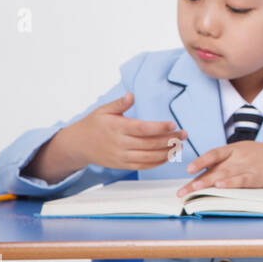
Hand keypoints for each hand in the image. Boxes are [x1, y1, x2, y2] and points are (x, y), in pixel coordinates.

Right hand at [64, 91, 185, 170]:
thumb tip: (131, 95)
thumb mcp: (103, 110)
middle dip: (170, 139)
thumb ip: (119, 104)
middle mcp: (119, 144)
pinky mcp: (122, 165)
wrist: (79, 145)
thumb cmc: (94, 124)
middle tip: (184, 134)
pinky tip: (169, 155)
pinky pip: (144, 166)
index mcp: (116, 128)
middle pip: (149, 144)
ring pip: (149, 157)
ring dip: (167, 152)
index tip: (173, 124)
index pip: (142, 129)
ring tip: (181, 145)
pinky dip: (158, 162)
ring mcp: (121, 156)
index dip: (159, 127)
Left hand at [178, 141, 262, 195]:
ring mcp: (248, 166)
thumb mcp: (244, 151)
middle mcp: (239, 156)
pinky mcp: (257, 176)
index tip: (188, 170)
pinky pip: (241, 180)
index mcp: (234, 149)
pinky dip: (230, 183)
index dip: (200, 161)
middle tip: (181, 191)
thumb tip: (204, 172)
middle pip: (213, 169)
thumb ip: (226, 160)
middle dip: (196, 181)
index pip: (213, 154)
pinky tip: (220, 187)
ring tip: (193, 189)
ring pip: (223, 175)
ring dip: (207, 183)